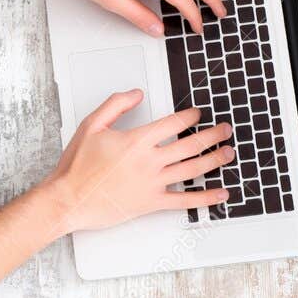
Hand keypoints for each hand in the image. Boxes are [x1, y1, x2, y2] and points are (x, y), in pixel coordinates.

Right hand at [42, 91, 231, 230]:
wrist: (68, 199)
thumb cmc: (76, 166)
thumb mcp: (91, 125)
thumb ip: (115, 104)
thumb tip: (137, 93)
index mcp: (137, 140)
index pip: (173, 124)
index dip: (189, 116)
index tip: (197, 114)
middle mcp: (149, 161)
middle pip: (190, 145)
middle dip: (212, 135)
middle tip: (225, 129)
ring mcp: (153, 183)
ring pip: (193, 169)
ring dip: (214, 160)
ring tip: (229, 152)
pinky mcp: (151, 203)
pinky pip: (184, 200)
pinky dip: (205, 198)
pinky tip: (222, 194)